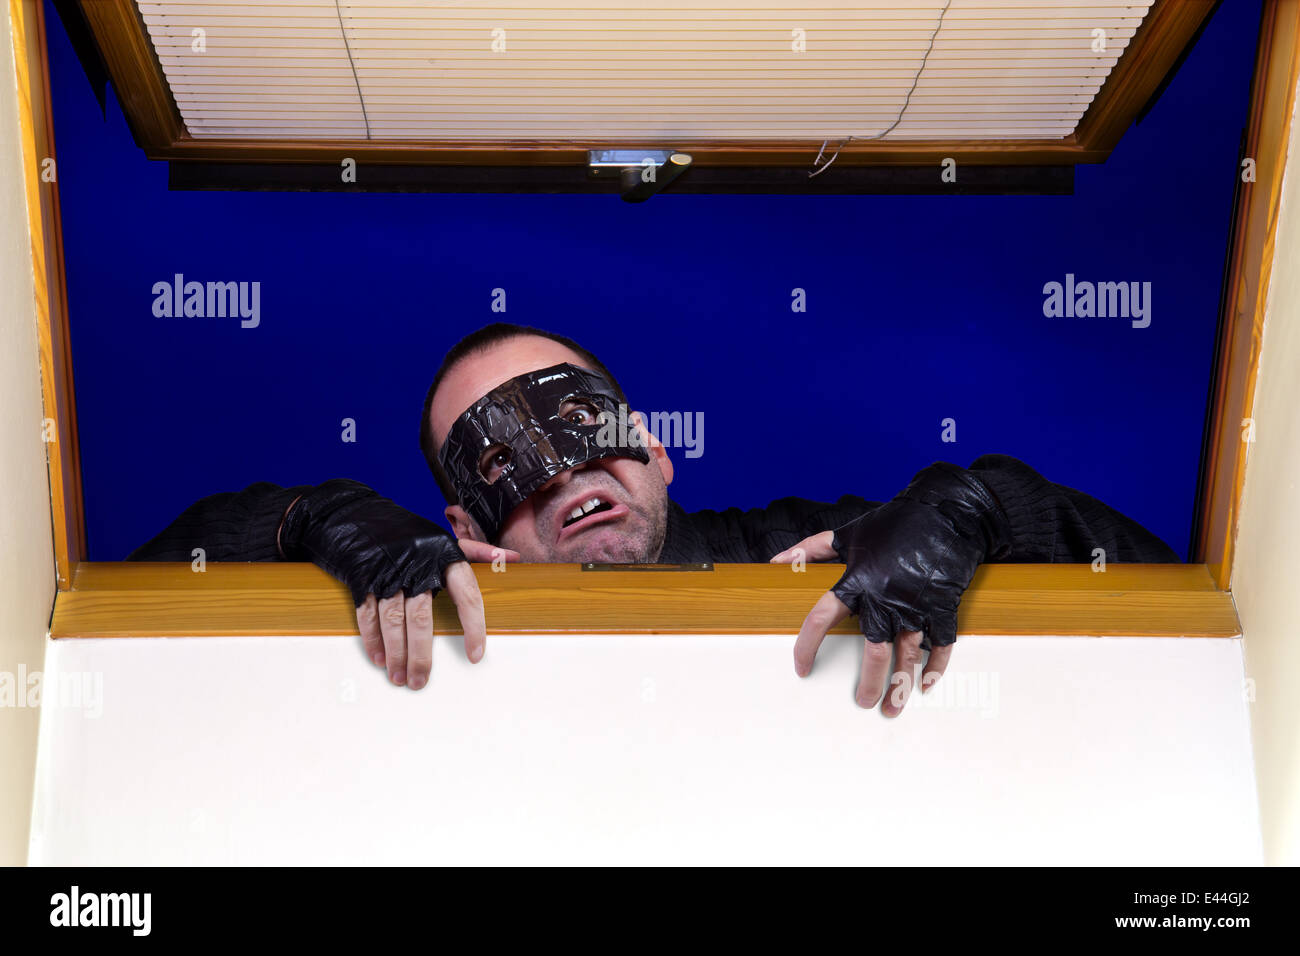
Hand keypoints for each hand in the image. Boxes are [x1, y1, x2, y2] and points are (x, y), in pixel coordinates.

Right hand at [280, 479, 491, 689]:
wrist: (355, 512)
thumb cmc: (407, 531)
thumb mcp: (442, 537)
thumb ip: (477, 552)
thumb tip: (511, 559)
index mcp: (444, 555)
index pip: (466, 594)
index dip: (474, 627)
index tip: (476, 655)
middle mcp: (417, 564)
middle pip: (422, 617)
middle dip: (421, 654)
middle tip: (421, 681)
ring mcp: (387, 572)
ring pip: (393, 620)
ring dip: (396, 653)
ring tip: (399, 677)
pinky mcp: (361, 578)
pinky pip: (368, 614)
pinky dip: (372, 639)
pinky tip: (379, 658)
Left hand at [770, 463, 1009, 715]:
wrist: (946, 511)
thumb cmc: (893, 522)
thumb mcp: (847, 534)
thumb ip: (809, 550)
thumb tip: (776, 562)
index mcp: (857, 580)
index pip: (822, 618)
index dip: (807, 646)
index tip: (802, 668)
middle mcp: (886, 597)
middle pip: (874, 650)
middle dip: (868, 682)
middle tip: (862, 702)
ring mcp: (917, 604)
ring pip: (908, 654)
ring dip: (902, 684)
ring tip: (893, 707)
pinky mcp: (943, 605)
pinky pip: (941, 643)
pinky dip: (935, 665)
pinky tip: (925, 683)